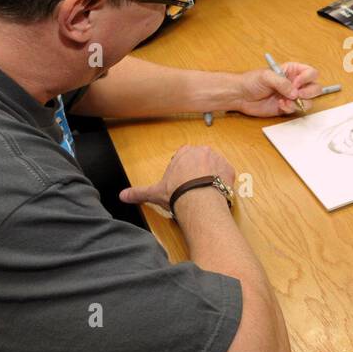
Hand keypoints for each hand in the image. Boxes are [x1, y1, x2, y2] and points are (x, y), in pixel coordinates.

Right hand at [119, 144, 234, 212]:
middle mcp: (202, 151)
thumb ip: (138, 192)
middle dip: (197, 173)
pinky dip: (222, 183)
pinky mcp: (230, 170)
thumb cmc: (177, 193)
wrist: (199, 200)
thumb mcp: (155, 192)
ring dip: (211, 176)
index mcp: (184, 152)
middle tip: (192, 188)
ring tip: (204, 192)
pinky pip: (226, 175)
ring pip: (214, 167)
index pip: (183, 157)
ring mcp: (218, 159)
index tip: (180, 182)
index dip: (181, 171)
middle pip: (200, 161)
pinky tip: (215, 193)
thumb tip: (122, 196)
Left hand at [235, 62, 321, 116]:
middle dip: (308, 92)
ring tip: (285, 100)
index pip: (311, 73)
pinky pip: (297, 109)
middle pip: (315, 87)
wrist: (240, 96)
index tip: (296, 83)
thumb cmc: (251, 81)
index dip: (307, 79)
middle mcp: (295, 83)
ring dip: (299, 102)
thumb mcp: (266, 76)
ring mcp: (292, 96)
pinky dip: (290, 108)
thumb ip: (282, 83)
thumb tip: (295, 92)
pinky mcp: (287, 107)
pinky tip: (280, 105)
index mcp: (292, 71)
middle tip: (296, 94)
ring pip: (309, 100)